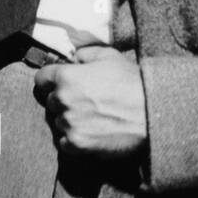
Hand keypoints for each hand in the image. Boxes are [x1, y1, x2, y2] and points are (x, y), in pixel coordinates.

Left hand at [33, 45, 147, 157]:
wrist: (155, 113)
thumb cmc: (134, 83)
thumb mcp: (109, 56)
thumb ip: (84, 54)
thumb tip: (73, 58)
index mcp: (66, 77)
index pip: (41, 79)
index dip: (51, 80)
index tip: (61, 84)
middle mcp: (62, 100)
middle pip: (50, 101)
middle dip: (62, 100)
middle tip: (84, 102)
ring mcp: (68, 123)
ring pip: (57, 121)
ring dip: (69, 120)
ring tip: (92, 118)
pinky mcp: (77, 143)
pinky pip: (63, 142)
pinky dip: (73, 139)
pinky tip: (91, 133)